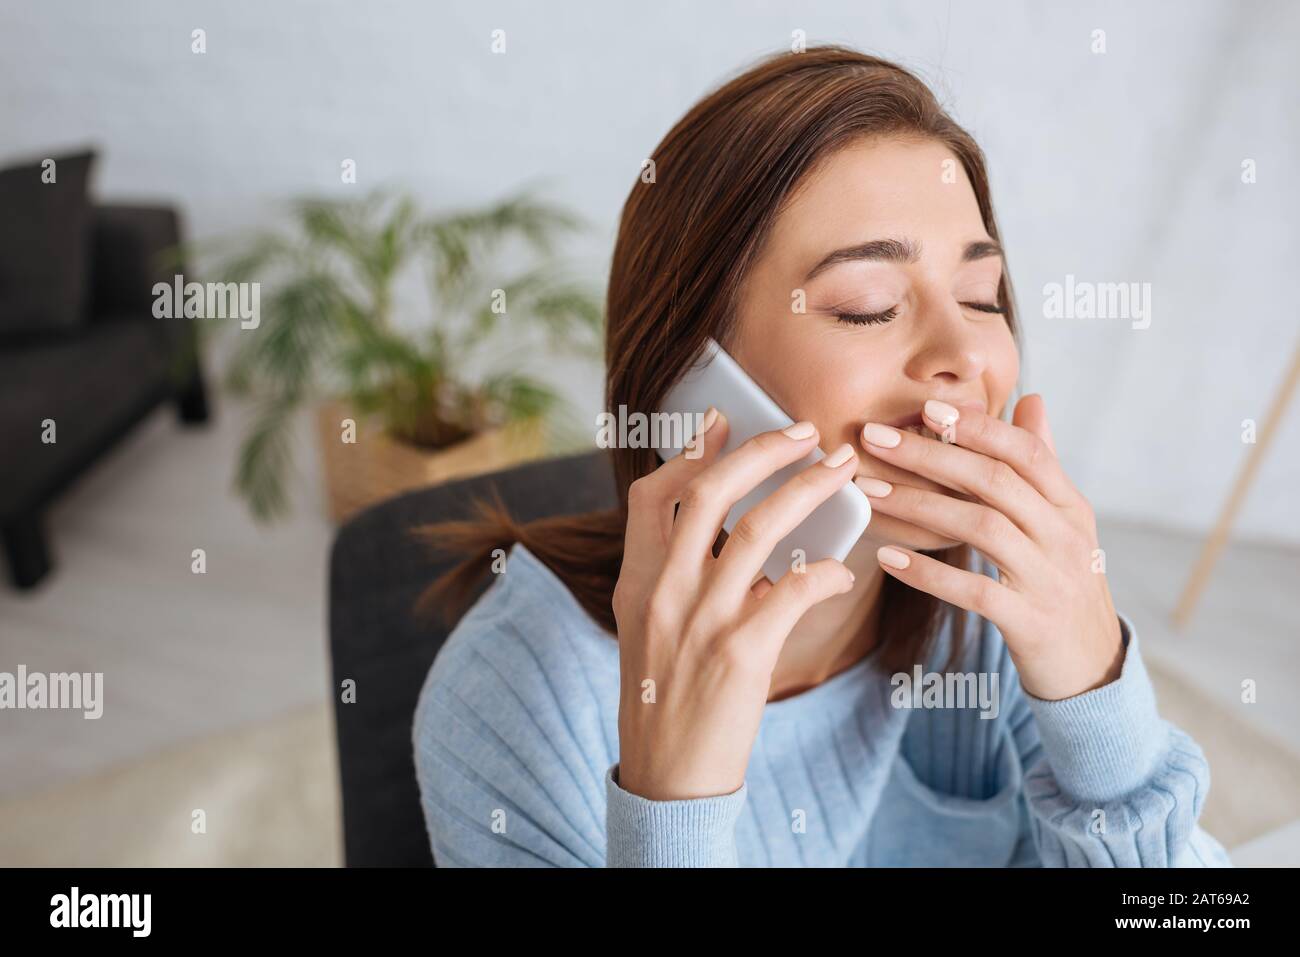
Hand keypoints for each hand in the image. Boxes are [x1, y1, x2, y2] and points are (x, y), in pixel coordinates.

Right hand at [614, 410, 858, 799]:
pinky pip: (794, 590)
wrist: (668, 776)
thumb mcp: (651, 630)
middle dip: (762, 452)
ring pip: (760, 528)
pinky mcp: (741, 653)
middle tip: (804, 432)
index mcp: (638, 582)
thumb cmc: (667, 700)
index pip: (651, 496)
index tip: (721, 421)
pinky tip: (839, 571)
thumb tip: (732, 531)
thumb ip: (678, 577)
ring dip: (808, 490)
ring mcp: (701, 620)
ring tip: (841, 471)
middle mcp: (664, 591)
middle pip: (710, 492)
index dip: (688, 452)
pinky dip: (824, 572)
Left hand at [857, 394, 1123, 700]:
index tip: (926, 409)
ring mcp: (1049, 580)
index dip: (977, 427)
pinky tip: (888, 558)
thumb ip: (1042, 464)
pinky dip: (928, 573)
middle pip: (995, 482)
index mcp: (1070, 506)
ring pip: (981, 528)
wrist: (1094, 666)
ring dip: (919, 505)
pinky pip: (974, 591)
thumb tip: (1033, 399)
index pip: (1025, 452)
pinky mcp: (1030, 622)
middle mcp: (1065, 537)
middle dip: (930, 455)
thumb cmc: (1064, 584)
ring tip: (869, 492)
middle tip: (874, 438)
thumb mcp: (1064, 523)